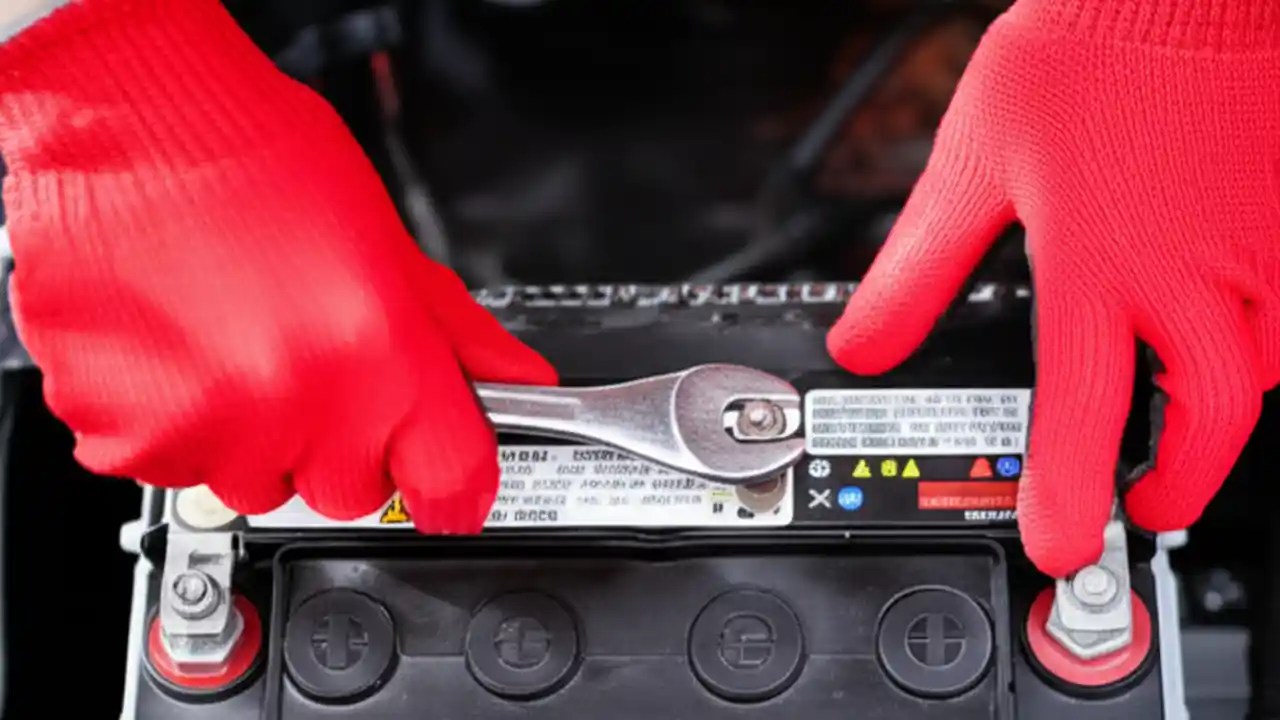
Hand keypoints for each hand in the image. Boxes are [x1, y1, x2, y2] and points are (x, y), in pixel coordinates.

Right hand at [0, 0, 554, 531]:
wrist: (123, 120)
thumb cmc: (252, 158)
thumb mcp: (385, 237)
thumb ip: (457, 333)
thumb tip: (517, 381)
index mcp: (376, 351)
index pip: (450, 480)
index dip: (456, 488)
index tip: (450, 489)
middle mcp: (294, 401)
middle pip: (352, 490)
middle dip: (345, 443)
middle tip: (315, 363)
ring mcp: (206, 428)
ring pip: (260, 485)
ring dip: (258, 436)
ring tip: (237, 341)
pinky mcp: (127, 437)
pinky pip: (177, 467)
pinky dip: (181, 424)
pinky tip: (183, 349)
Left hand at [826, 0, 1279, 576]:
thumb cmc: (1087, 53)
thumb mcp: (972, 164)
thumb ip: (916, 268)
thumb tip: (863, 346)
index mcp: (1098, 269)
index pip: (1081, 414)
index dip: (1069, 494)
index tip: (1058, 545)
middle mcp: (1190, 275)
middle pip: (1209, 424)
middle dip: (1179, 485)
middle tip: (1145, 506)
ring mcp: (1259, 252)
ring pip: (1264, 376)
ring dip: (1222, 423)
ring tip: (1186, 434)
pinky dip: (1267, 347)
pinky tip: (1237, 337)